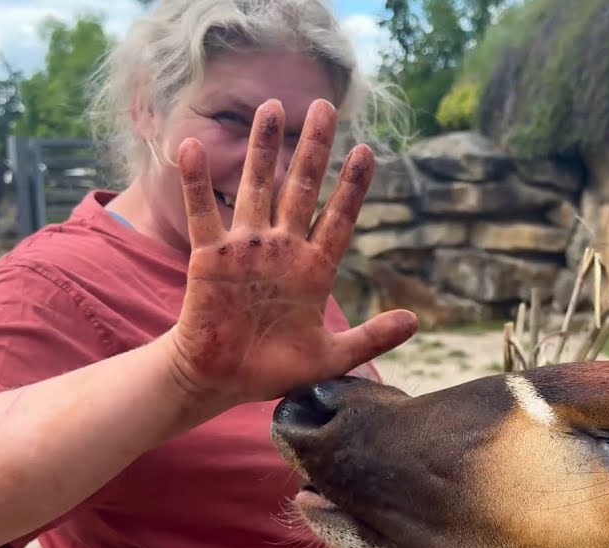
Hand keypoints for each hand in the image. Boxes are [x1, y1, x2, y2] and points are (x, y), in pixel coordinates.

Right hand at [163, 98, 417, 405]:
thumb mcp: (330, 357)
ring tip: (271, 107)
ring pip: (257, 188)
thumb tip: (415, 322)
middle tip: (324, 106)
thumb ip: (371, 339)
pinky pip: (203, 213)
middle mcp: (281, 249)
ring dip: (263, 149)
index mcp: (312, 269)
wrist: (220, 380)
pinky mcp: (209, 258)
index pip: (338, 218)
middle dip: (313, 148)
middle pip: (301, 188)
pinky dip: (197, 182)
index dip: (352, 187)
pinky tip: (192, 146)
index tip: (366, 151)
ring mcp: (246, 249)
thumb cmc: (272, 369)